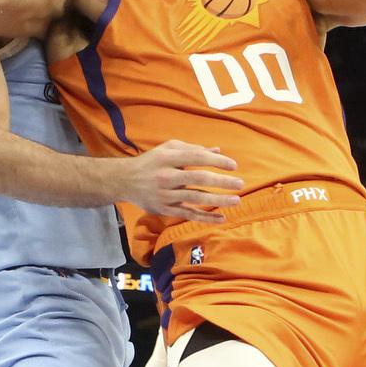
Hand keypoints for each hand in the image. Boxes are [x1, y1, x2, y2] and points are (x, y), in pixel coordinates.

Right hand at [120, 140, 244, 219]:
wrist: (125, 180)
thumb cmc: (152, 161)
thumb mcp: (168, 149)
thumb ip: (193, 149)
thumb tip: (218, 150)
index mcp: (168, 158)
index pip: (197, 158)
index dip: (217, 161)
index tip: (234, 165)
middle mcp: (166, 176)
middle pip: (199, 178)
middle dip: (222, 181)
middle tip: (240, 183)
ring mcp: (165, 194)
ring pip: (196, 198)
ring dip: (218, 200)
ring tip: (236, 200)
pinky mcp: (164, 209)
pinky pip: (188, 214)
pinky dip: (206, 217)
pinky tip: (222, 218)